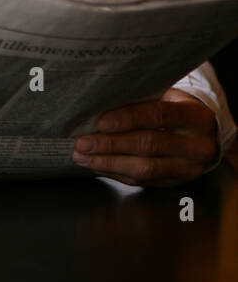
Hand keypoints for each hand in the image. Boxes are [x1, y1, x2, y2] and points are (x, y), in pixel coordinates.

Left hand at [71, 88, 217, 186]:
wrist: (200, 135)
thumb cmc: (173, 110)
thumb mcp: (164, 98)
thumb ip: (139, 102)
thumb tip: (98, 107)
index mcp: (196, 117)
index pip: (159, 115)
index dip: (128, 118)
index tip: (100, 122)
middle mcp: (198, 145)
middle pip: (150, 144)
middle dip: (111, 144)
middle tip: (82, 142)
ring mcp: (188, 168)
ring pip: (145, 168)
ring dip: (108, 162)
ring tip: (82, 156)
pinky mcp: (175, 183)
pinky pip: (141, 181)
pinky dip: (114, 172)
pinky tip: (95, 165)